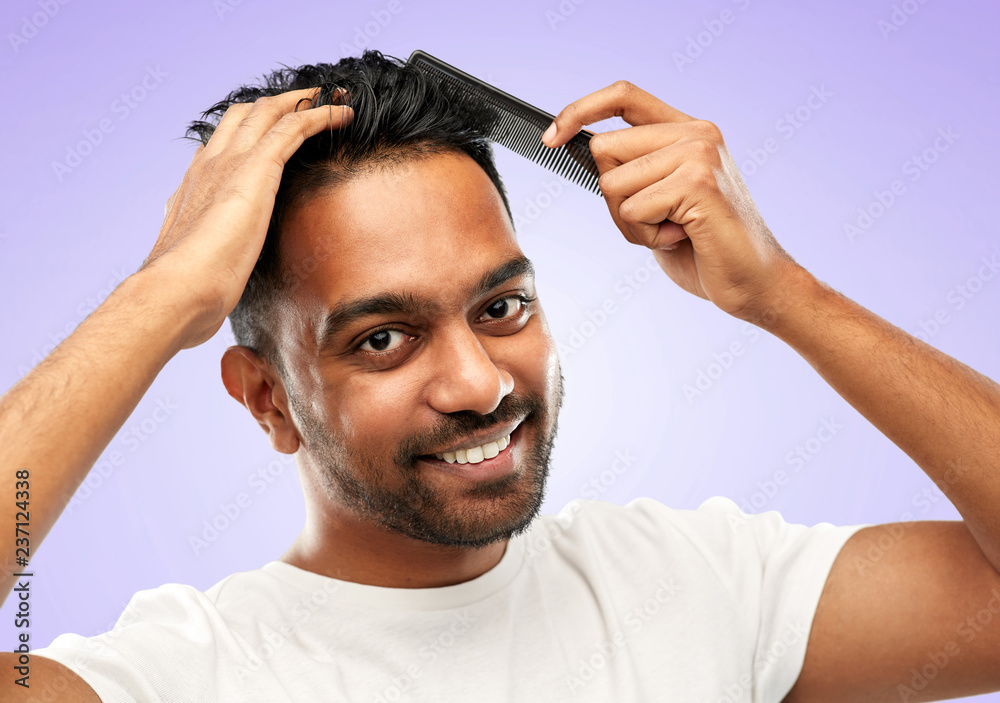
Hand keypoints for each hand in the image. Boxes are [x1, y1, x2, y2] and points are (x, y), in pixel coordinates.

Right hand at [139, 88, 352, 348]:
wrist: (178, 290)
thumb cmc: (187, 292)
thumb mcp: (196, 267)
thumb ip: (205, 260)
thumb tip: (211, 280)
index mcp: (195, 187)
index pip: (221, 146)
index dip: (248, 134)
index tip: (271, 134)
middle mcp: (210, 166)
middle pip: (242, 116)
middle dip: (276, 104)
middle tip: (307, 102)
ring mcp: (231, 163)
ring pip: (268, 111)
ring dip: (303, 101)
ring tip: (331, 98)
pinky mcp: (257, 170)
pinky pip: (295, 127)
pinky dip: (321, 114)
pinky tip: (343, 113)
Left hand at [543, 81, 801, 323]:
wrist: (756, 284)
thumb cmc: (704, 249)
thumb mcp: (660, 201)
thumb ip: (632, 172)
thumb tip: (578, 148)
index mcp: (687, 130)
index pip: (623, 96)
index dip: (580, 110)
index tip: (551, 137)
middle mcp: (696, 132)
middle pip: (604, 150)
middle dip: (614, 200)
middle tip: (658, 222)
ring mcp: (699, 153)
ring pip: (612, 185)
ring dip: (632, 224)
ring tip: (675, 231)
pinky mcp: (698, 182)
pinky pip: (631, 210)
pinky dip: (647, 237)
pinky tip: (685, 238)